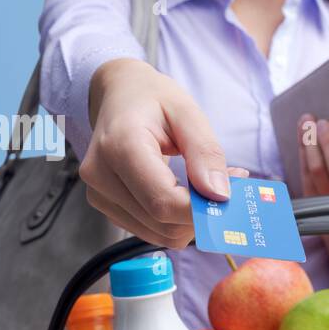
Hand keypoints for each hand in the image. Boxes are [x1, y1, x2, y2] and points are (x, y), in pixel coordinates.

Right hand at [81, 58, 248, 248]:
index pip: (163, 201)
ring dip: (189, 220)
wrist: (117, 96)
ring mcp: (98, 194)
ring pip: (158, 233)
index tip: (230, 194)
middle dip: (201, 213)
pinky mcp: (104, 206)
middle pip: (161, 221)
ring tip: (204, 186)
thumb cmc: (152, 99)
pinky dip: (174, 220)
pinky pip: (149, 230)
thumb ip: (205, 152)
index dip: (201, 208)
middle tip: (227, 184)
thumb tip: (219, 196)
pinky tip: (183, 193)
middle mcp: (100, 175)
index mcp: (119, 145)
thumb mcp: (187, 112)